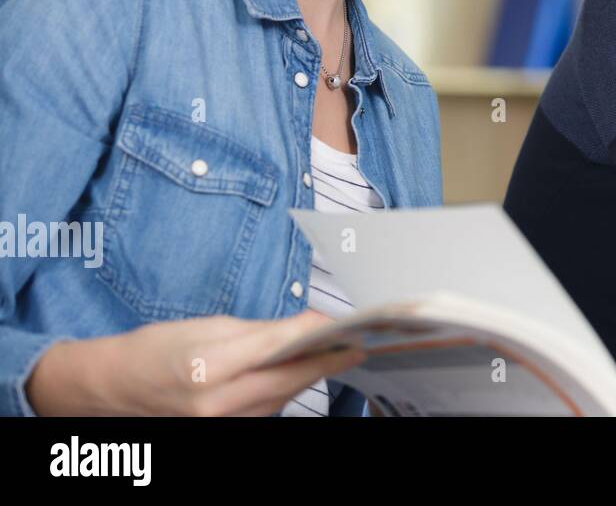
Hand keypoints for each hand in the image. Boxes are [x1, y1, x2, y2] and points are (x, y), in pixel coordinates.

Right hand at [26, 311, 365, 416]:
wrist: (114, 388)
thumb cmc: (156, 350)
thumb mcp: (208, 328)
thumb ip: (262, 331)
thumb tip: (308, 326)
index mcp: (207, 368)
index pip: (277, 351)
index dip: (315, 337)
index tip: (345, 327)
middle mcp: (215, 405)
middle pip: (287, 381)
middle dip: (325, 361)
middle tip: (356, 343)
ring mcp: (220, 425)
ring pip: (282, 399)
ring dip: (307, 376)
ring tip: (333, 353)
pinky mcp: (225, 433)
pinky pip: (268, 411)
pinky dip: (285, 392)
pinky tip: (296, 374)